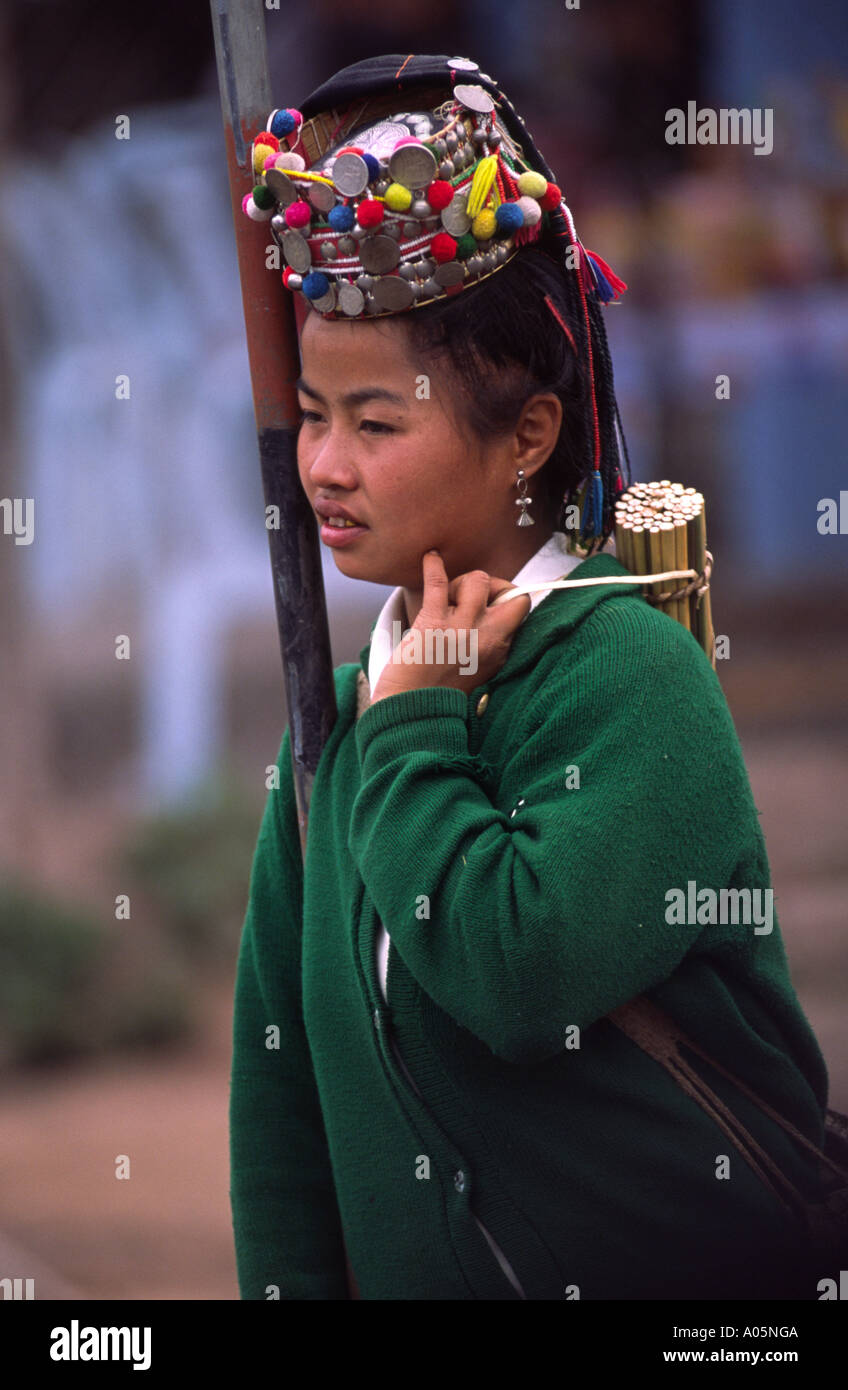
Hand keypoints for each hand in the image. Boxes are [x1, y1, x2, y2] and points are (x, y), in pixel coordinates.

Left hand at [370, 550, 530, 702]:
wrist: (407, 713)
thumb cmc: (437, 693)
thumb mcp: (478, 671)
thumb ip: (488, 645)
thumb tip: (489, 613)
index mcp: (500, 653)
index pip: (522, 611)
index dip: (508, 599)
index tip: (492, 601)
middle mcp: (488, 640)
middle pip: (513, 595)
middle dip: (497, 586)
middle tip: (474, 597)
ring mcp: (461, 630)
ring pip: (478, 581)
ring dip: (462, 582)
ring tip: (447, 596)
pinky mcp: (433, 624)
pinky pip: (439, 583)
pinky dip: (433, 566)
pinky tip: (429, 558)